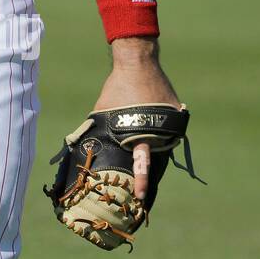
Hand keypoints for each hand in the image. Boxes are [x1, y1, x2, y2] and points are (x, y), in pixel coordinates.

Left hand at [93, 38, 179, 200]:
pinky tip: (150, 115)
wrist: (137, 62)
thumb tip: (81, 145)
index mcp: (138, 134)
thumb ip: (98, 128)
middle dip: (149, 163)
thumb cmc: (116, 88)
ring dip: (154, 140)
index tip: (141, 196)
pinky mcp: (178, 112)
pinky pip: (169, 126)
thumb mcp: (102, 111)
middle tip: (141, 171)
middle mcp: (159, 131)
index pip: (142, 164)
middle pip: (156, 155)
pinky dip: (160, 125)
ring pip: (164, 141)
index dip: (142, 182)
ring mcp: (171, 122)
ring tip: (142, 127)